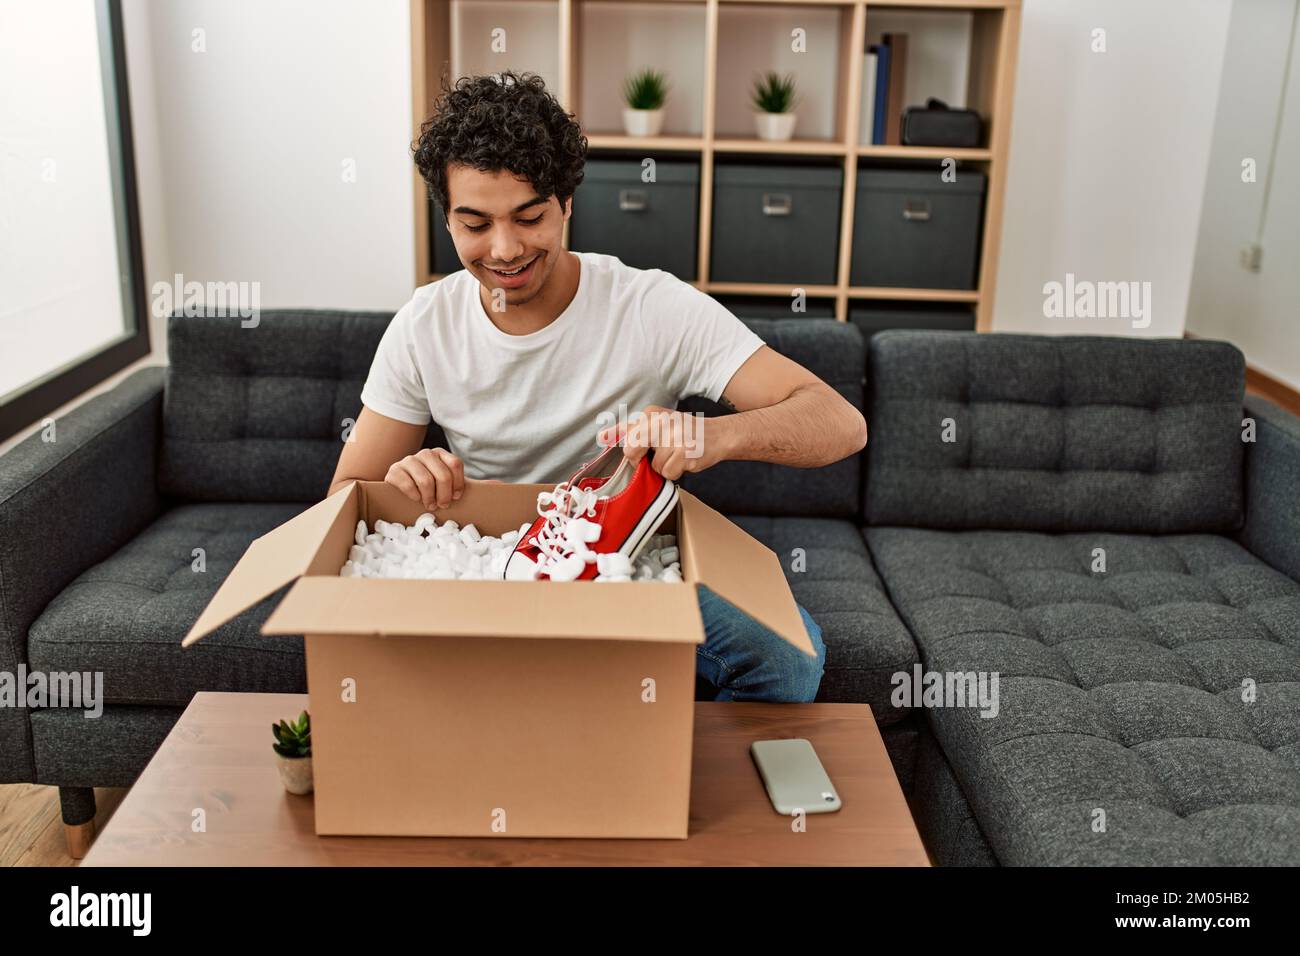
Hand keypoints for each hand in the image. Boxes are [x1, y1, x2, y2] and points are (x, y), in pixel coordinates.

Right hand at [384, 448, 464, 509]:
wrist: (399, 485)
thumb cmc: (427, 486)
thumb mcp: (441, 481)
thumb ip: (454, 482)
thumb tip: (481, 490)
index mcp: (440, 453)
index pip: (455, 464)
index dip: (458, 483)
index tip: (456, 497)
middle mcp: (425, 454)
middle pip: (443, 475)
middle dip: (444, 495)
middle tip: (443, 505)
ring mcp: (409, 460)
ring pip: (426, 481)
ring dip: (430, 498)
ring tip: (430, 505)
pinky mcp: (394, 470)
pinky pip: (408, 485)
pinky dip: (414, 496)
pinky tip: (416, 499)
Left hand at [596, 405, 726, 480]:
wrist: (718, 435)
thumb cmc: (685, 432)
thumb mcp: (658, 423)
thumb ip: (631, 430)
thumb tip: (602, 436)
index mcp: (651, 414)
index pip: (626, 431)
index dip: (616, 439)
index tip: (602, 439)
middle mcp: (661, 422)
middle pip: (631, 450)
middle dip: (640, 459)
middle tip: (656, 454)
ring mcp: (673, 438)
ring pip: (652, 467)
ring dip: (664, 466)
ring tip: (677, 454)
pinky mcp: (684, 454)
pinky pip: (667, 473)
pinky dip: (675, 472)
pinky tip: (685, 460)